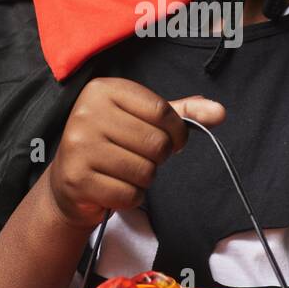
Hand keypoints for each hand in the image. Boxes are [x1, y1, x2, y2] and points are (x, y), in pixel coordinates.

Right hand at [43, 79, 225, 230]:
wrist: (69, 182)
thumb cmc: (112, 144)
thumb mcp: (144, 120)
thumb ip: (182, 113)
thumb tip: (220, 111)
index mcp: (103, 89)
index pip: (161, 111)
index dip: (177, 132)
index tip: (174, 142)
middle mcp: (86, 113)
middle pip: (156, 143)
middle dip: (157, 159)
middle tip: (139, 158)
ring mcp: (79, 146)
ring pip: (145, 171)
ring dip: (144, 179)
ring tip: (124, 172)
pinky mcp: (77, 179)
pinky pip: (128, 194)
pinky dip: (130, 197)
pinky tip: (114, 188)